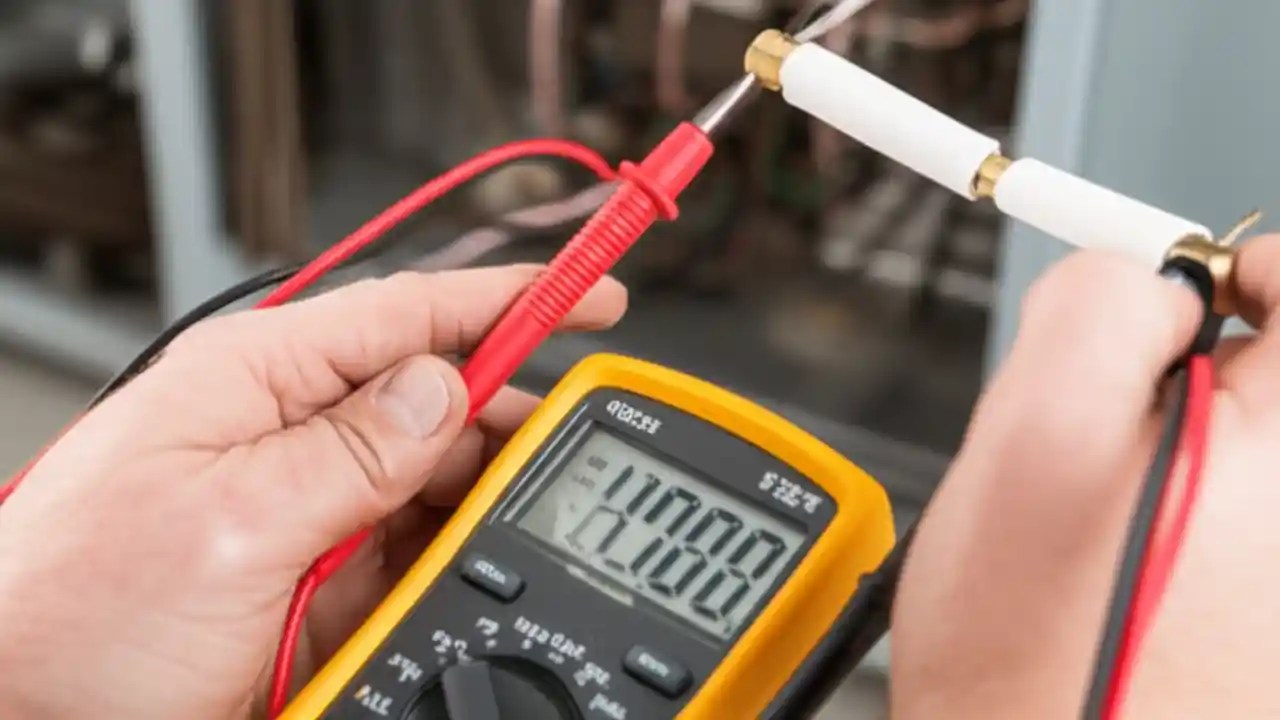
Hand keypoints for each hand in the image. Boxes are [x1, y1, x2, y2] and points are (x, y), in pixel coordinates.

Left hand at [0, 265, 626, 718]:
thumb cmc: (66, 621)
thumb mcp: (227, 525)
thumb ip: (347, 453)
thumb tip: (441, 389)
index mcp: (253, 382)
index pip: (407, 315)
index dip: (511, 299)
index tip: (591, 293)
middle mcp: (282, 432)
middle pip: (431, 395)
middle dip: (509, 411)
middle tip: (580, 436)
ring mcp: (301, 506)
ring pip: (428, 476)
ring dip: (480, 495)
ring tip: (532, 512)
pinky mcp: (310, 573)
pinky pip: (407, 546)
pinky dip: (448, 554)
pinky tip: (469, 566)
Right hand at [891, 237, 1279, 717]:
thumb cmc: (1037, 652)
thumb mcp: (1034, 434)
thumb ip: (1100, 308)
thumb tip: (1145, 278)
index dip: (1223, 274)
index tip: (1162, 311)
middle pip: (1268, 376)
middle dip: (1174, 382)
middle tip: (1098, 449)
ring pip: (1240, 453)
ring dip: (1165, 462)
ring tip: (1101, 534)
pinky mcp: (1274, 619)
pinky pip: (1234, 523)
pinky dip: (1178, 526)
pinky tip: (1127, 580)